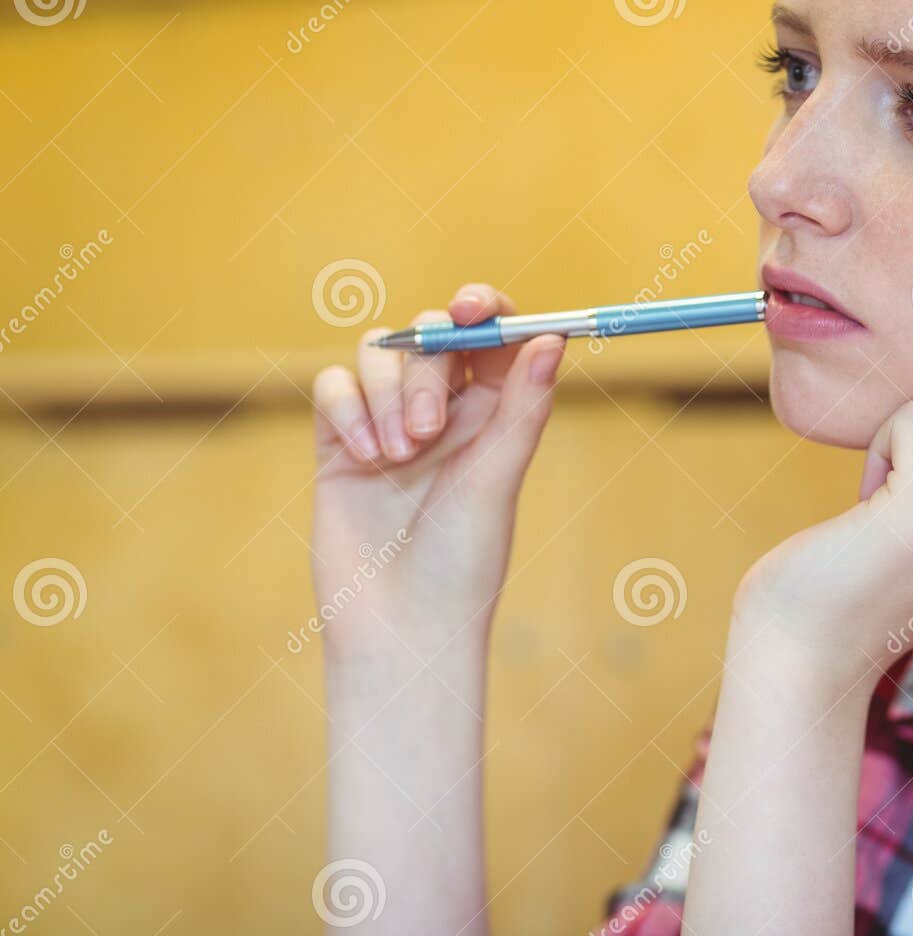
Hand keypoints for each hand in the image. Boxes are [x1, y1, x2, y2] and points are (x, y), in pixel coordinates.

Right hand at [309, 283, 565, 660]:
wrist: (400, 627)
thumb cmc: (465, 562)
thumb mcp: (499, 478)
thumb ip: (523, 406)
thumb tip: (554, 337)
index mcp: (496, 414)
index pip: (493, 335)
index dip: (484, 308)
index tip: (469, 308)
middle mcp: (445, 411)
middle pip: (431, 336)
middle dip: (426, 369)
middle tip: (427, 433)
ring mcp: (389, 423)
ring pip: (379, 354)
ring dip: (387, 393)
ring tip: (398, 456)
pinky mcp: (340, 443)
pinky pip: (334, 386)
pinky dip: (347, 408)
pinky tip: (365, 458)